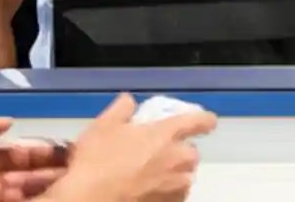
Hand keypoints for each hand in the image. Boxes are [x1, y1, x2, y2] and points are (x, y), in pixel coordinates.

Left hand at [0, 112, 66, 201]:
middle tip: (68, 171)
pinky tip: (39, 196)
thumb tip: (11, 122)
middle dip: (47, 172)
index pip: (18, 153)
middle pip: (26, 175)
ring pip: (24, 194)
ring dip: (38, 188)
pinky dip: (27, 201)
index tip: (60, 151)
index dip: (38, 152)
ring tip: (52, 186)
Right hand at [30, 94, 216, 201]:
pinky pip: (176, 195)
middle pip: (191, 152)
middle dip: (179, 152)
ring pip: (184, 176)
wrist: (90, 198)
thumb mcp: (104, 124)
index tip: (205, 122)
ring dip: (174, 173)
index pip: (200, 121)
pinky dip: (167, 192)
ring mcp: (177, 186)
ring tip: (150, 176)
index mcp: (166, 134)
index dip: (204, 120)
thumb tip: (130, 102)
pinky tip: (148, 191)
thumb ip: (122, 108)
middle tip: (156, 154)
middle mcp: (179, 159)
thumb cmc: (98, 159)